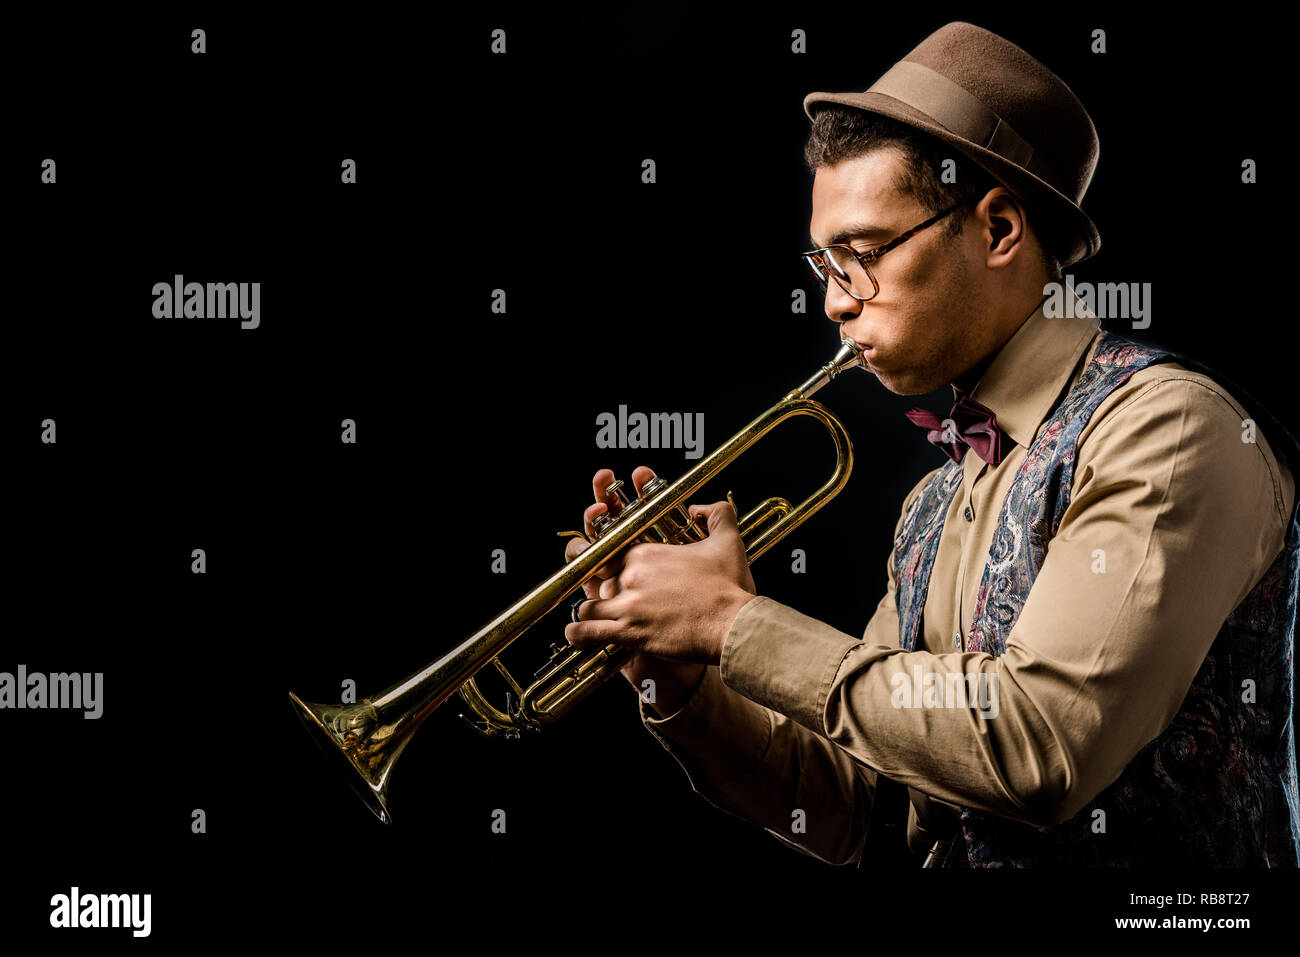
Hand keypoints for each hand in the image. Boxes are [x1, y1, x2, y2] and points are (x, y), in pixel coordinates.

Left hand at [562, 468, 725, 715]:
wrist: (733, 624)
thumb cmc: (729, 588)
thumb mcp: (728, 541)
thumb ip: (716, 514)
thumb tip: (700, 507)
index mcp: (646, 553)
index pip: (609, 552)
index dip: (606, 561)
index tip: (608, 568)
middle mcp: (631, 575)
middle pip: (600, 580)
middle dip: (603, 589)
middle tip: (611, 598)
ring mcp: (627, 604)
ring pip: (589, 604)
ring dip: (591, 611)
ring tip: (595, 617)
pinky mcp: (629, 631)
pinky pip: (589, 631)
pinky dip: (578, 633)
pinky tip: (576, 634)